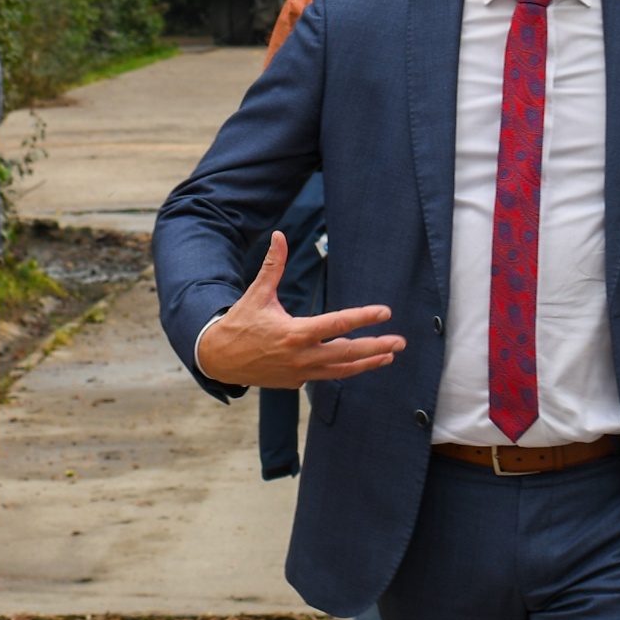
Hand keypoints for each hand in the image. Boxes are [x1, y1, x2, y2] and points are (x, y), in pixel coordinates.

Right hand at [193, 229, 404, 388]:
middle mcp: (301, 356)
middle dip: (377, 346)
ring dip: (367, 362)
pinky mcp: (296, 383)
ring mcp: (300, 373)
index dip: (363, 317)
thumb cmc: (240, 323)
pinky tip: (360, 362)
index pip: (338, 323)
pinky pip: (326, 376)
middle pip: (348, 352)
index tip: (385, 312)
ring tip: (388, 356)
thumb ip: (273, 266)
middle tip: (400, 342)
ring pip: (341, 370)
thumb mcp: (256, 294)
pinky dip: (344, 369)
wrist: (218, 359)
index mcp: (295, 332)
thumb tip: (280, 236)